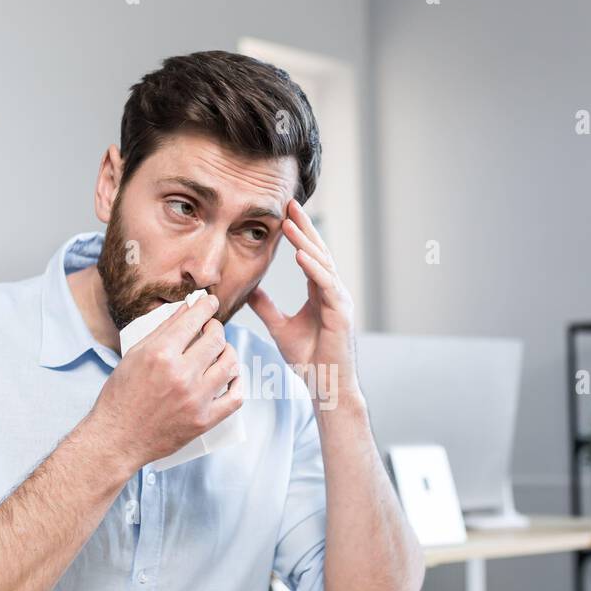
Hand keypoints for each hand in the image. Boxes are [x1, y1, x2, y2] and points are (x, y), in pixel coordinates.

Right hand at [89, 293, 242, 472]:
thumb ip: (163, 330)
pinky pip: (235, 398)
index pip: (193, 320)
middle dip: (216, 328)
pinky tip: (230, 377)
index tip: (210, 303)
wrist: (118, 438)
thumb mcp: (135, 355)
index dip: (206, 307)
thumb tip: (186, 309)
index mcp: (160, 355)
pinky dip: (237, 383)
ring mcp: (195, 399)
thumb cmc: (121, 396)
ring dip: (228, 352)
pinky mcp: (204, 420)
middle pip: (216, 340)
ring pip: (229, 365)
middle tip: (211, 329)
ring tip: (221, 351)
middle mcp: (181, 375)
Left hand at [248, 199, 358, 408]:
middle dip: (304, 227)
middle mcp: (333, 292)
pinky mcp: (342, 313)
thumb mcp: (280, 328)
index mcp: (320, 293)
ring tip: (290, 223)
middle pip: (318, 251)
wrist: (327, 386)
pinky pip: (327, 285)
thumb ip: (267, 307)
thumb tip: (249, 290)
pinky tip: (301, 254)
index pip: (309, 255)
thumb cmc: (309, 361)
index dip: (298, 234)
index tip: (284, 214)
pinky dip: (314, 269)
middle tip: (290, 204)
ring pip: (322, 263)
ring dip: (306, 242)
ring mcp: (340, 301)